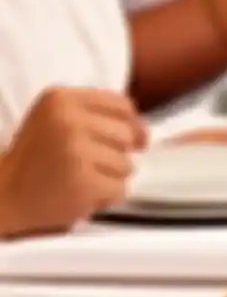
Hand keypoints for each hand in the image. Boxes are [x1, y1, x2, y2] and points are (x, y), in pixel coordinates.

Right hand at [0, 88, 147, 238]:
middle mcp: (68, 121)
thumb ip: (96, 115)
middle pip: (127, 135)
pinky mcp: (83, 183)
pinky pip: (120, 189)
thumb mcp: (56, 120)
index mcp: (61, 99)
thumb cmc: (34, 160)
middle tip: (85, 165)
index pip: (121, 105)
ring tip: (79, 179)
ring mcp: (76, 152)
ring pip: (127, 164)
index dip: (133, 124)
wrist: (1, 196)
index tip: (134, 138)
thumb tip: (144, 132)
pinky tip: (82, 195)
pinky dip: (106, 197)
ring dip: (110, 178)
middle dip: (116, 154)